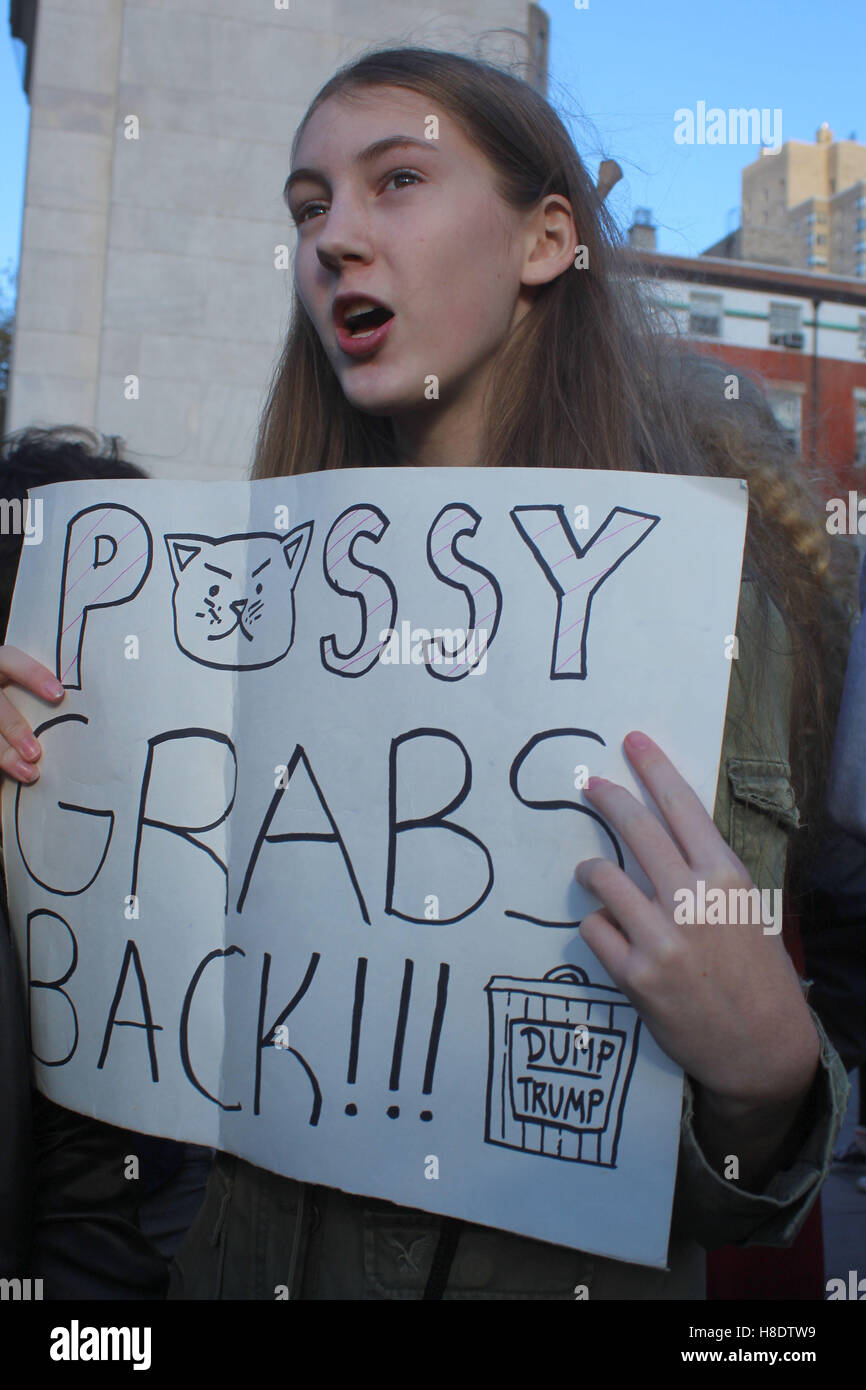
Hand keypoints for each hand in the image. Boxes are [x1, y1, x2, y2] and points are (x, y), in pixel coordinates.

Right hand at [0, 645, 65, 782]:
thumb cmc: (23, 695)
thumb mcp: (23, 685)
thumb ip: (40, 691)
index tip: (58, 695)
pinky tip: (15, 775)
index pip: (10, 659)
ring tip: (29, 772)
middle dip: (13, 727)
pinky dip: (1, 761)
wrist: (5, 705)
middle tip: (35, 753)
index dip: (32, 675)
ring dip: (4, 753)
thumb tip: (86, 706)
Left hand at [576, 731, 818, 1113]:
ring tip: (593, 874)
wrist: (763, 1049)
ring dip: (591, 870)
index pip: (682, 805)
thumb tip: (664, 835)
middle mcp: (694, 899)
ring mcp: (662, 937)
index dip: (653, 767)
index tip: (633, 742)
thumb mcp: (748, 910)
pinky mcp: (636, 975)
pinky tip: (611, 933)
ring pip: (601, 876)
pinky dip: (597, 925)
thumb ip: (708, 873)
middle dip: (607, 798)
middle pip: (636, 828)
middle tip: (591, 785)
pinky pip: (593, 928)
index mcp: (727, 877)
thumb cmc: (757, 976)